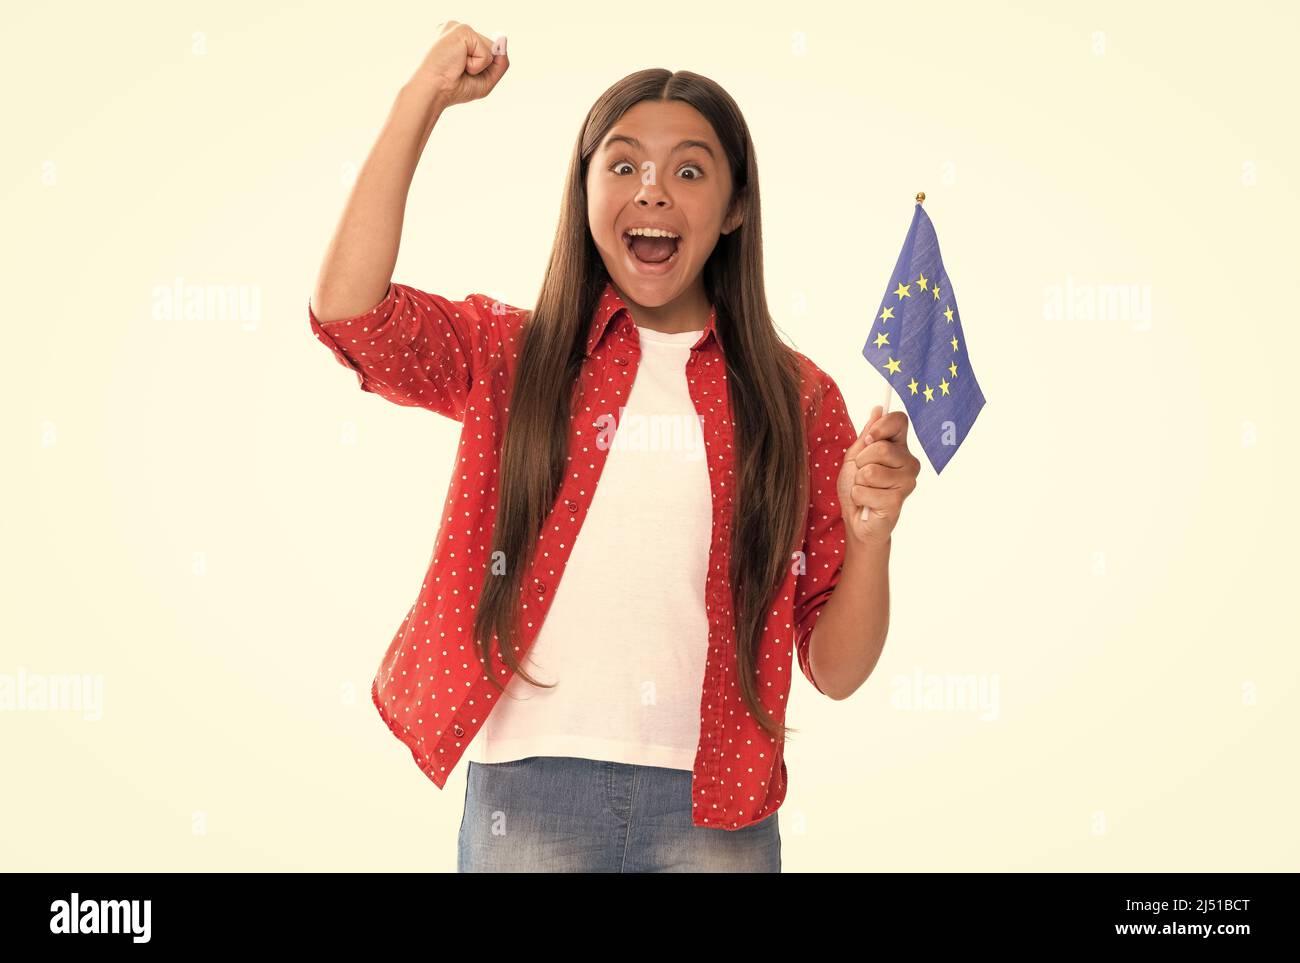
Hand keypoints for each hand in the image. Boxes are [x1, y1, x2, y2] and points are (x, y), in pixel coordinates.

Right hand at [412, 22, 509, 107]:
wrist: (434, 90)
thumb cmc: (454, 87)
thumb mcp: (485, 79)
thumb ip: (500, 62)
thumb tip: (503, 39)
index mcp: (460, 40)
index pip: (488, 51)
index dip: (482, 69)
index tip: (460, 74)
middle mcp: (458, 30)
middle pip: (492, 49)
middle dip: (483, 67)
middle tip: (459, 71)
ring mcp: (459, 28)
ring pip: (491, 49)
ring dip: (479, 66)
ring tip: (458, 66)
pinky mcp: (462, 30)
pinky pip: (487, 52)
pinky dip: (477, 65)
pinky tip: (458, 63)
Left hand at [837, 405, 920, 544]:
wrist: (857, 520)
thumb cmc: (858, 487)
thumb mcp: (856, 456)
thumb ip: (867, 434)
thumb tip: (878, 409)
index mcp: (899, 447)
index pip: (899, 421)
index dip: (880, 427)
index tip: (868, 439)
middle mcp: (909, 462)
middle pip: (881, 447)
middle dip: (861, 462)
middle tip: (862, 475)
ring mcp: (907, 482)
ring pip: (870, 471)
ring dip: (858, 482)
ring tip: (866, 490)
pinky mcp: (897, 501)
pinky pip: (864, 491)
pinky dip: (858, 497)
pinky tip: (868, 504)